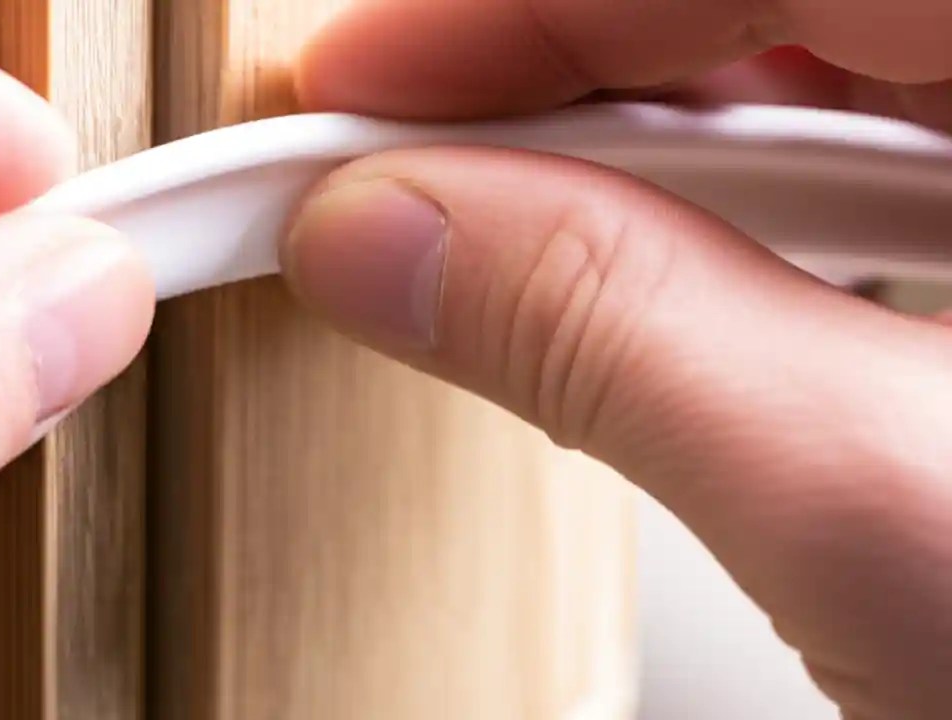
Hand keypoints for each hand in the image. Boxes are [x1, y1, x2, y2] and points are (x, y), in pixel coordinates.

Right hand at [289, 2, 951, 717]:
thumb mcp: (882, 505)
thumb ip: (624, 337)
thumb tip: (388, 236)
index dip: (526, 7)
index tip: (358, 85)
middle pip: (764, 11)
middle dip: (554, 80)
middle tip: (397, 163)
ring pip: (802, 85)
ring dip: (630, 161)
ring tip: (509, 238)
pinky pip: (856, 172)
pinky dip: (723, 223)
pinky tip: (667, 285)